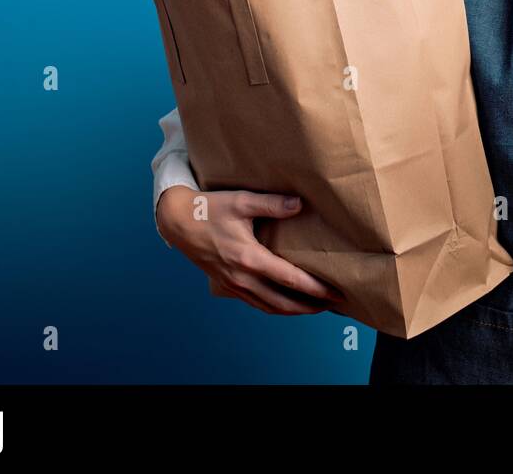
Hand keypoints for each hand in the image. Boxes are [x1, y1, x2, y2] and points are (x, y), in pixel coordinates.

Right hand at [157, 185, 344, 315]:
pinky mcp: (228, 285)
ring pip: (269, 307)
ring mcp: (233, 285)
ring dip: (294, 311)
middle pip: (282, 302)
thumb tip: (299, 204)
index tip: (334, 291)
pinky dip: (275, 307)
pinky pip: (256, 303)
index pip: (289, 279)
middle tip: (333, 303)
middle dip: (310, 306)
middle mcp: (241, 277)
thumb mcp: (241, 202)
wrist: (178, 223)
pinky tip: (286, 304)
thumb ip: (271, 204)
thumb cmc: (210, 209)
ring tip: (316, 307)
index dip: (314, 288)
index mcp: (248, 258)